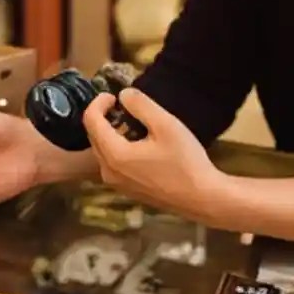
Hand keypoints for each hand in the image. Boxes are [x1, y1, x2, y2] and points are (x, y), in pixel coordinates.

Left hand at [83, 88, 229, 220]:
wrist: (203, 199)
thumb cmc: (186, 161)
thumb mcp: (166, 125)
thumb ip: (141, 106)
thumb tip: (123, 94)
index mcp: (114, 155)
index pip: (90, 121)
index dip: (98, 102)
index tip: (114, 96)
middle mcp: (109, 172)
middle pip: (93, 136)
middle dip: (102, 117)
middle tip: (121, 106)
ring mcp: (117, 184)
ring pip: (102, 151)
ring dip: (110, 133)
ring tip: (131, 123)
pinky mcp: (128, 191)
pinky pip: (112, 163)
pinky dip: (117, 148)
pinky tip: (139, 144)